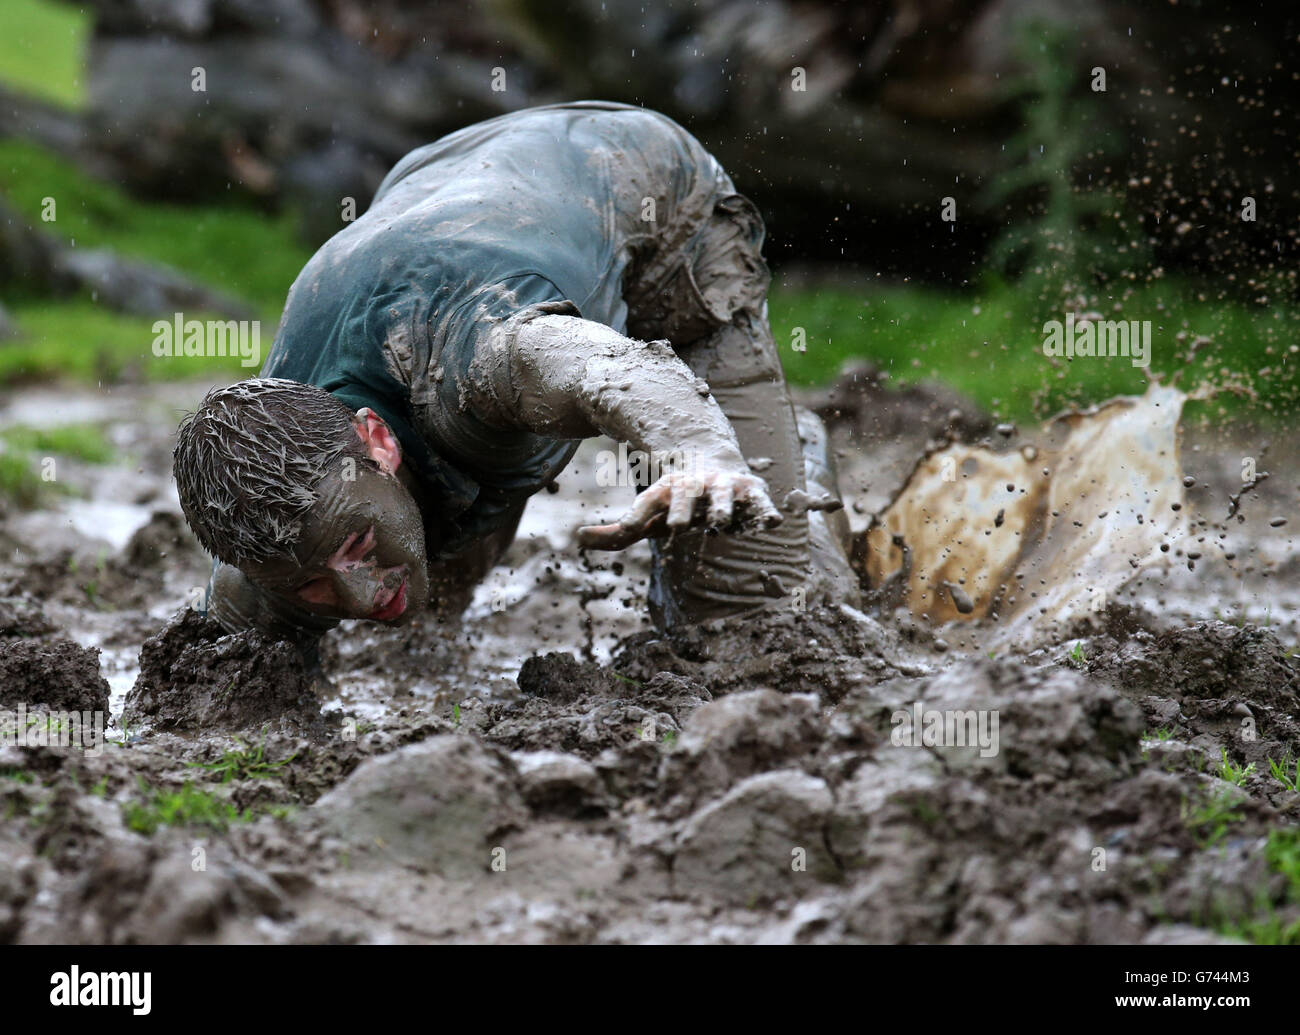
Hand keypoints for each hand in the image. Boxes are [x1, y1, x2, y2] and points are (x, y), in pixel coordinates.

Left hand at [578, 466, 781, 549]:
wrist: (715, 464)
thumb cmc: (675, 501)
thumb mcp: (648, 516)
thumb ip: (616, 534)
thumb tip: (578, 539)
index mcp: (666, 489)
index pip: (648, 502)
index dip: (637, 515)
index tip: (627, 527)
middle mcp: (695, 485)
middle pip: (686, 495)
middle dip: (682, 508)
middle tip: (676, 526)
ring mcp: (724, 487)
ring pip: (723, 496)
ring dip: (721, 509)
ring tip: (718, 524)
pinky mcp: (752, 492)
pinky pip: (760, 502)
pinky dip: (766, 510)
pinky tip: (772, 522)